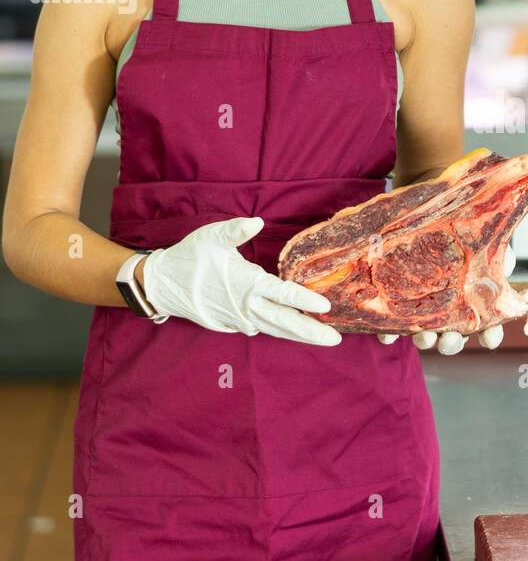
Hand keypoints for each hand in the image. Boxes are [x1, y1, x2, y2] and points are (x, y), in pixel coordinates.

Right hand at [140, 216, 340, 345]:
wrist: (158, 285)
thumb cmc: (188, 257)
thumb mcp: (212, 237)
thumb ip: (237, 230)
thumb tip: (258, 221)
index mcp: (246, 285)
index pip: (283, 295)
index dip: (306, 300)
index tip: (326, 306)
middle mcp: (245, 307)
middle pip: (285, 323)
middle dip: (312, 332)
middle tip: (336, 338)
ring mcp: (237, 320)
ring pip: (274, 330)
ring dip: (298, 335)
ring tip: (321, 338)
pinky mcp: (229, 326)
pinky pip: (259, 329)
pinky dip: (277, 331)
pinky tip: (290, 330)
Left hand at [376, 243, 516, 353]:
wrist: (433, 228)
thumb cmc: (465, 240)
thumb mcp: (484, 246)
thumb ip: (495, 256)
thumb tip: (509, 260)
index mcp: (474, 305)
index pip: (489, 328)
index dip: (491, 336)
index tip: (489, 340)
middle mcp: (450, 316)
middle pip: (454, 339)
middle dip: (451, 343)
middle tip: (448, 342)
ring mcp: (427, 314)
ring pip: (427, 336)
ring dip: (425, 341)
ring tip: (422, 337)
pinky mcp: (401, 308)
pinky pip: (395, 326)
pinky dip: (391, 334)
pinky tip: (387, 336)